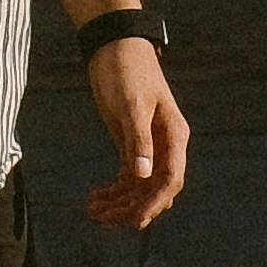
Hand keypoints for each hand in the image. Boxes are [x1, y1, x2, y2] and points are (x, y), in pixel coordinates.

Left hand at [80, 33, 187, 235]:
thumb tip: (144, 177)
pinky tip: (95, 197)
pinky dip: (113, 191)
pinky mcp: (131, 143)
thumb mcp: (131, 104)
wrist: (113, 46)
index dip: (154, 203)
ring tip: (93, 211)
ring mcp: (148, 146)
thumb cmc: (126, 70)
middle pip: (155, 190)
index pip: (170, 180)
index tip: (133, 221)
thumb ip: (138, 140)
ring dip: (119, 203)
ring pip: (140, 188)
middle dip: (132, 208)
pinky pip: (128, 177)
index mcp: (173, 135)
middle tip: (103, 219)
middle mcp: (165, 145)